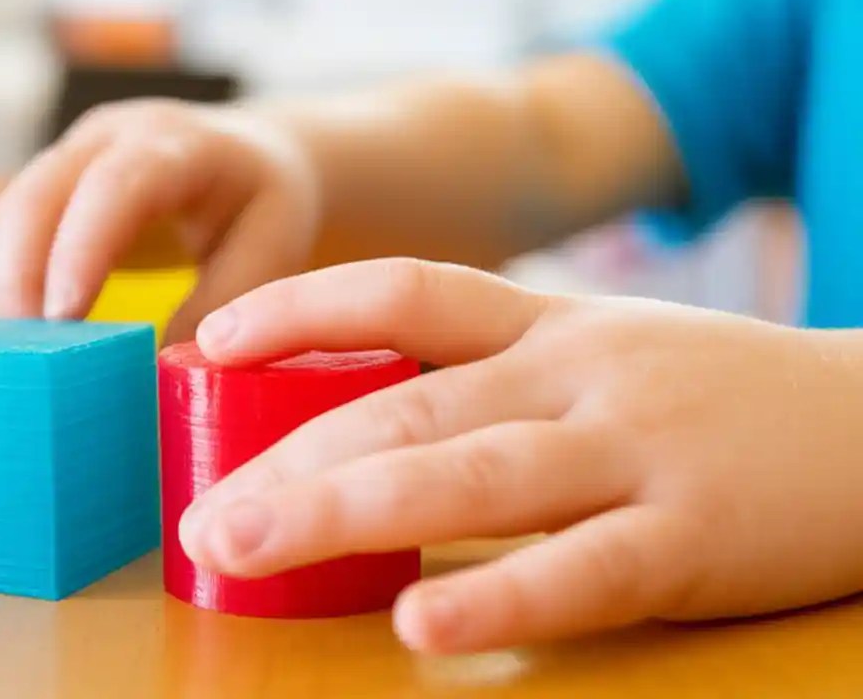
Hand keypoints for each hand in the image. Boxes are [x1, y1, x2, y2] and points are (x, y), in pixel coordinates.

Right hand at [0, 99, 319, 342]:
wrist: (250, 154)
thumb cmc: (266, 205)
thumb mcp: (272, 248)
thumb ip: (225, 302)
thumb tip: (160, 368)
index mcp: (180, 146)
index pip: (118, 183)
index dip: (82, 246)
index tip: (63, 316)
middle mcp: (113, 138)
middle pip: (39, 193)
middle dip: (21, 276)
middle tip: (29, 357)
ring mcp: (71, 157)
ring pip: (8, 213)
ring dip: (4, 287)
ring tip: (26, 358)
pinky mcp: (49, 186)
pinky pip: (6, 231)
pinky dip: (6, 285)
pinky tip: (25, 337)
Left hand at [178, 258, 862, 653]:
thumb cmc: (711, 395)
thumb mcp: (599, 353)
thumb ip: (492, 378)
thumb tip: (357, 432)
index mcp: (548, 324)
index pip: (405, 292)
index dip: (301, 308)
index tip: (213, 342)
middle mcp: (577, 374)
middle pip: (408, 405)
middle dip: (290, 459)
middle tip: (201, 516)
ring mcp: (634, 450)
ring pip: (472, 475)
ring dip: (344, 511)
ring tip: (246, 547)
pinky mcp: (692, 537)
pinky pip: (582, 569)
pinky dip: (497, 594)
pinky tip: (421, 621)